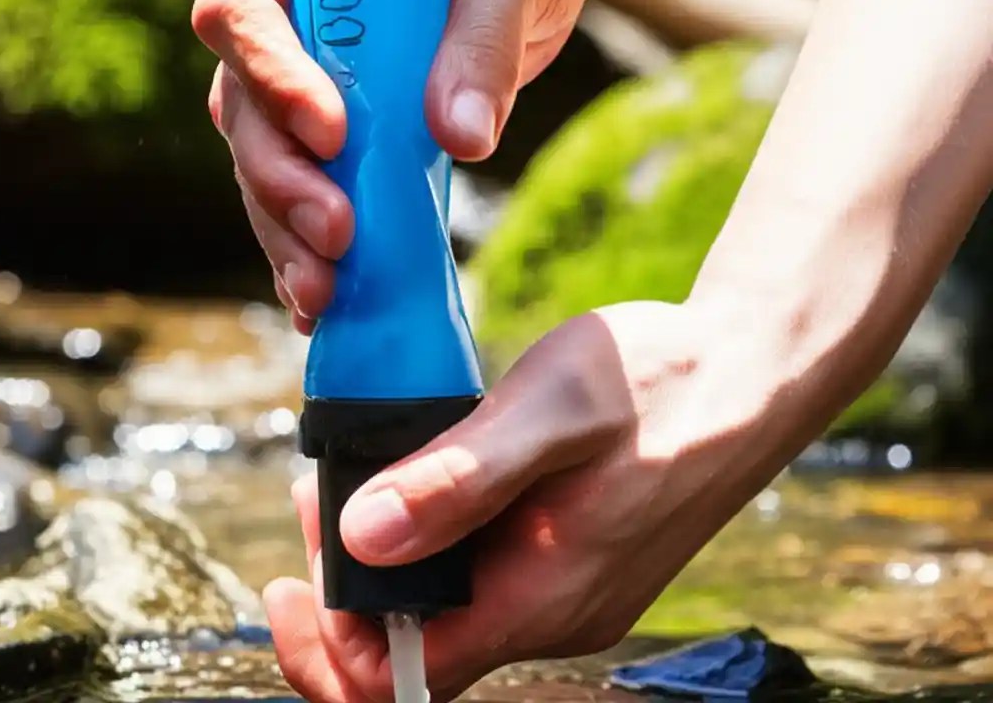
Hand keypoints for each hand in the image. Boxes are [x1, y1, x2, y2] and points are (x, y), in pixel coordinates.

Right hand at [192, 0, 588, 332]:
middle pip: (241, 110)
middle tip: (336, 234)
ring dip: (286, 235)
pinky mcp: (324, 150)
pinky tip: (323, 306)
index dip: (272, 78)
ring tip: (323, 293)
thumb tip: (461, 138)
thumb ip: (480, 47)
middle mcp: (280, 34)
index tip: (333, 137)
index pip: (241, 15)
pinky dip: (305, 254)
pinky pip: (295, 203)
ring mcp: (295, 96)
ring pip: (262, 168)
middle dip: (282, 183)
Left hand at [262, 299, 816, 701]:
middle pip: (414, 648)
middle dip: (345, 591)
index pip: (404, 681)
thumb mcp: (552, 411)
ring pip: (444, 609)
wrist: (753, 371)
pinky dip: (428, 541)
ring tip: (350, 477)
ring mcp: (566, 592)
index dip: (329, 651)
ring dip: (383, 560)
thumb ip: (459, 479)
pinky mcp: (572, 561)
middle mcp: (552, 614)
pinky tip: (415, 476)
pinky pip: (479, 578)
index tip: (289, 581)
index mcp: (541, 597)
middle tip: (314, 497)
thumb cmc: (662, 382)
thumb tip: (363, 538)